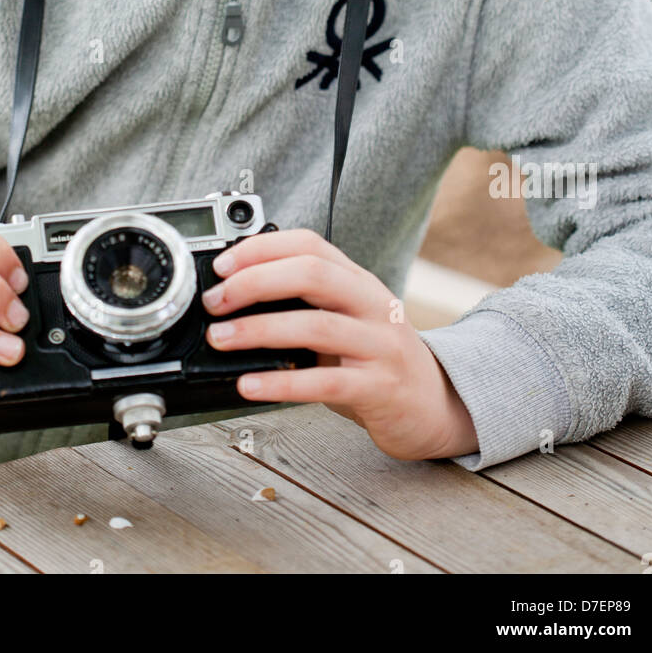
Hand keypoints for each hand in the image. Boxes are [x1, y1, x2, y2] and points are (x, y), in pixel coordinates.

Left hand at [202, 227, 478, 461]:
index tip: (222, 265)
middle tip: (215, 300)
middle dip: (255, 281)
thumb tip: (236, 296)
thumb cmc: (377, 361)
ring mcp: (380, 345)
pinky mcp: (380, 388)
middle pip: (312, 274)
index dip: (262, 248)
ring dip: (259, 329)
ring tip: (221, 338)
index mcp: (359, 282)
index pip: (310, 245)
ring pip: (316, 326)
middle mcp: (373, 305)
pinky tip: (250, 384)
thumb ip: (305, 304)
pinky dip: (282, 382)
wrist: (436, 406)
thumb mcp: (347, 320)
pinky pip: (326, 383)